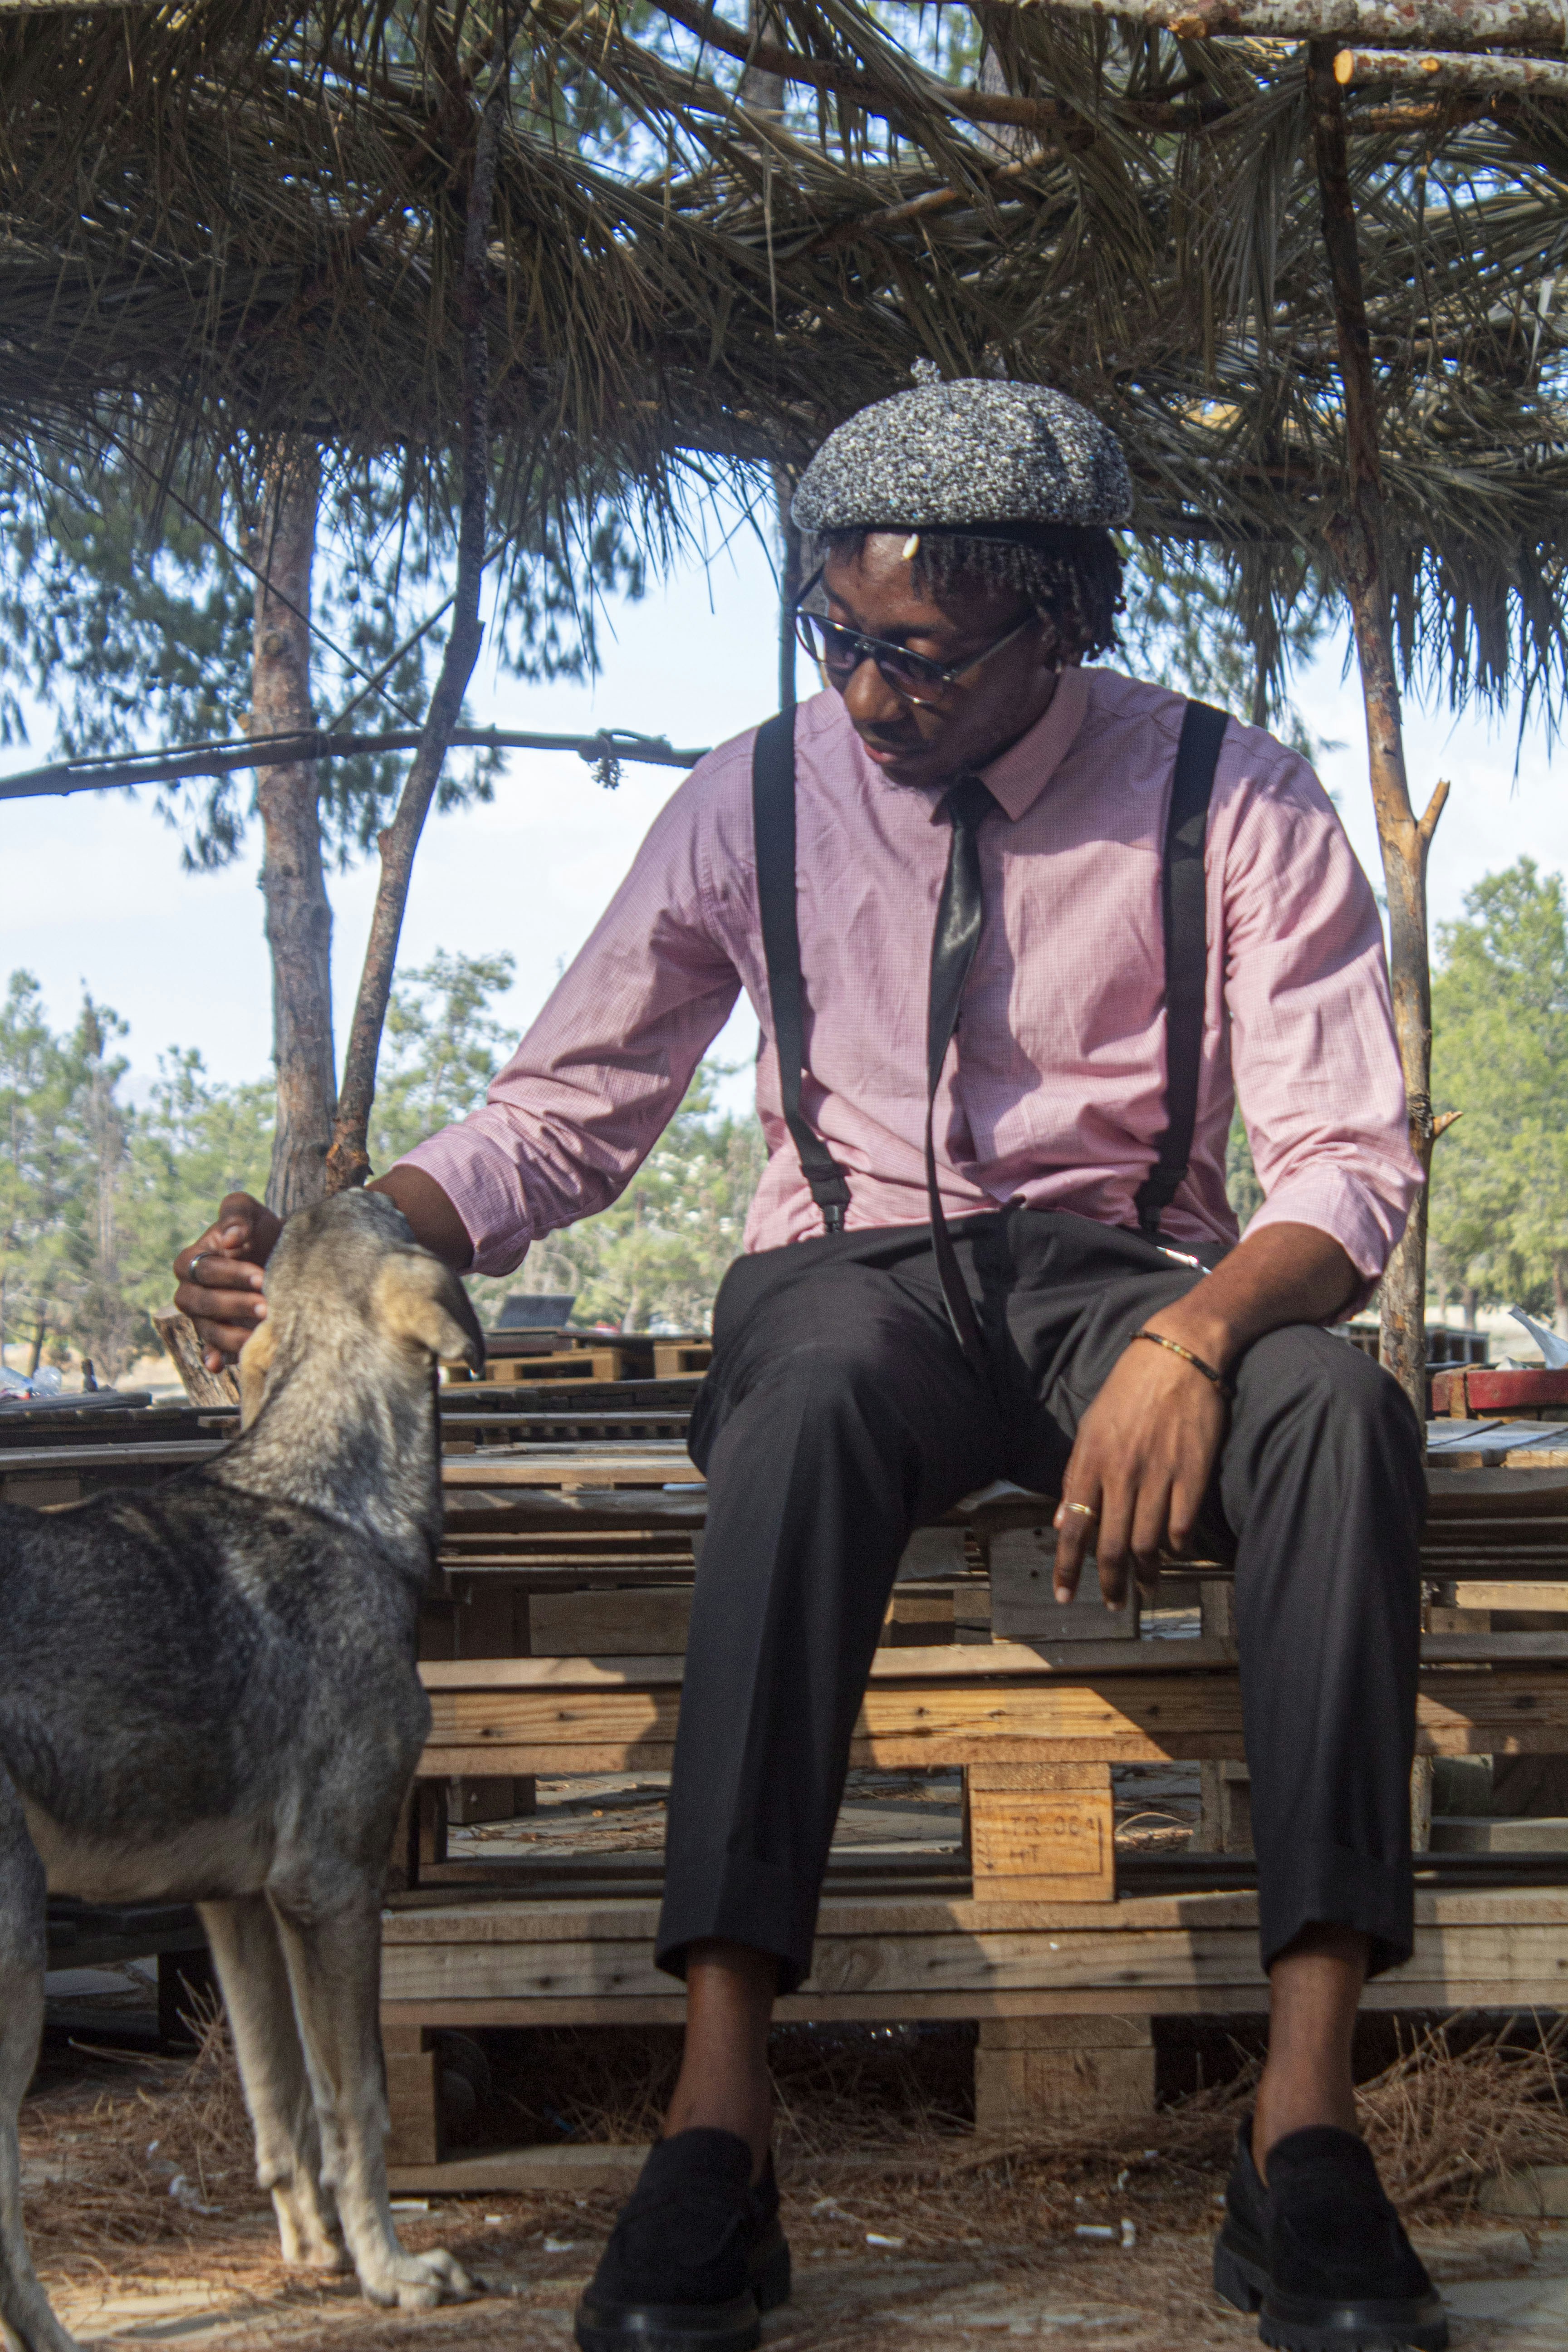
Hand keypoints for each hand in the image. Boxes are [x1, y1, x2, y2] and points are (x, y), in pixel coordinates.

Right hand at [173, 1192, 280, 1370]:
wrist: (282, 1255)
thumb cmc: (260, 1231)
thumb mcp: (251, 1212)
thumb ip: (236, 1214)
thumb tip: (229, 1238)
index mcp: (192, 1261)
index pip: (203, 1270)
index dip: (230, 1274)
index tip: (261, 1276)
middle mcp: (192, 1292)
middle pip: (201, 1303)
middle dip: (233, 1305)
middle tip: (266, 1306)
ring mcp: (204, 1317)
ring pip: (206, 1330)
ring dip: (230, 1335)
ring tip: (260, 1334)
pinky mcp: (220, 1338)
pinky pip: (211, 1352)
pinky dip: (215, 1358)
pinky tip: (221, 1365)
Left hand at [1051, 1327, 1226, 1608]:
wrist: (1179, 1355)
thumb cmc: (1130, 1388)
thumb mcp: (1091, 1425)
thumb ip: (1076, 1475)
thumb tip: (1063, 1520)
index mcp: (1091, 1460)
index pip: (1073, 1527)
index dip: (1067, 1567)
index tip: (1066, 1597)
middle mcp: (1121, 1472)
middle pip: (1111, 1545)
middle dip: (1109, 1583)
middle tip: (1112, 1604)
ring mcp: (1158, 1474)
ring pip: (1146, 1542)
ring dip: (1144, 1573)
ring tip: (1144, 1586)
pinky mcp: (1192, 1473)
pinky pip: (1180, 1526)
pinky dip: (1175, 1547)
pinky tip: (1173, 1552)